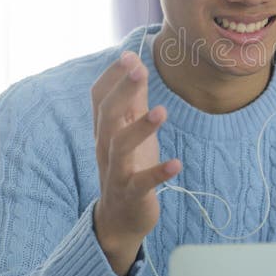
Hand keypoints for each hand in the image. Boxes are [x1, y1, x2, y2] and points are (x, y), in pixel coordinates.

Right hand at [91, 51, 181, 275]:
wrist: (120, 219)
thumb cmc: (129, 166)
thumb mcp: (132, 129)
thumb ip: (135, 98)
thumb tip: (137, 62)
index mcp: (106, 129)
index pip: (99, 97)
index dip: (112, 76)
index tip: (130, 56)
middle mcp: (106, 148)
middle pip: (106, 115)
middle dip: (122, 91)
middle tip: (139, 70)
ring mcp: (117, 172)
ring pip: (120, 146)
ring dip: (141, 127)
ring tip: (163, 111)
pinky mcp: (132, 194)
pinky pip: (142, 183)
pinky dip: (158, 173)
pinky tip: (176, 163)